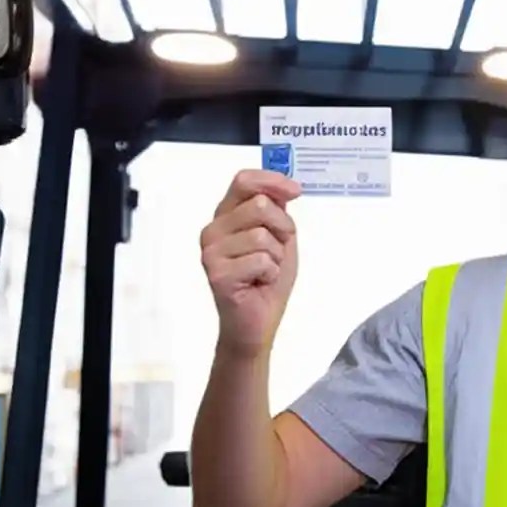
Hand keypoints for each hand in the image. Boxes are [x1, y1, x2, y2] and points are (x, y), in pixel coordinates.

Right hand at [201, 170, 302, 358]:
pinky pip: (261, 260)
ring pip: (262, 235)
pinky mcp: (217, 273)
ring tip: (265, 272)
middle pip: (259, 206)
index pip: (243, 181)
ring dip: (276, 257)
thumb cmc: (267, 281)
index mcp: (226, 217)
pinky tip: (259, 283)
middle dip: (282, 229)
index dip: (271, 181)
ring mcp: (211, 252)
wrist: (256, 324)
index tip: (295, 190)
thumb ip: (278, 213)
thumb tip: (286, 188)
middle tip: (277, 254)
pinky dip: (270, 274)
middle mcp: (213, 230)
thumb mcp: (280, 240)